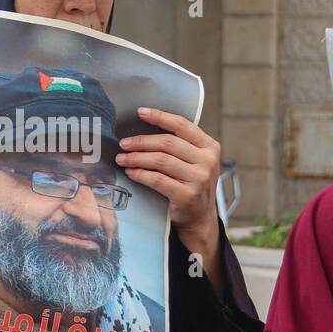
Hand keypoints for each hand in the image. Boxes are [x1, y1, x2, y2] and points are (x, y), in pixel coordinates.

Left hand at [115, 106, 224, 293]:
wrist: (200, 219)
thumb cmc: (191, 185)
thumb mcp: (194, 161)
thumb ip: (180, 145)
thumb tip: (144, 128)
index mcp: (210, 146)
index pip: (182, 125)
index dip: (159, 117)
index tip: (140, 112)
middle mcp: (208, 161)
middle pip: (167, 143)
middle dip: (141, 142)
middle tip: (123, 144)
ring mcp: (199, 179)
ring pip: (160, 160)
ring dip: (136, 158)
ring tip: (122, 158)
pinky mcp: (187, 195)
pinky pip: (157, 179)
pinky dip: (140, 174)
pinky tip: (130, 172)